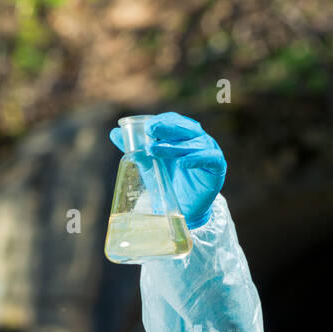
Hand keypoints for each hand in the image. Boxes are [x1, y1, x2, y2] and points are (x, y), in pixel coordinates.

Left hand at [110, 112, 225, 229]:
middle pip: (186, 128)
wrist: (182, 209)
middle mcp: (198, 140)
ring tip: (155, 150)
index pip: (174, 121)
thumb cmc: (168, 182)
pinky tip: (183, 163)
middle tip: (151, 130)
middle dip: (168, 127)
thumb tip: (115, 132)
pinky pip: (210, 158)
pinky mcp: (217, 168)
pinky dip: (197, 159)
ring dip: (174, 145)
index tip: (146, 126)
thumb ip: (136, 149)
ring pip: (195, 143)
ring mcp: (209, 152)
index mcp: (183, 135)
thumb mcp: (149, 164)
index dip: (161, 121)